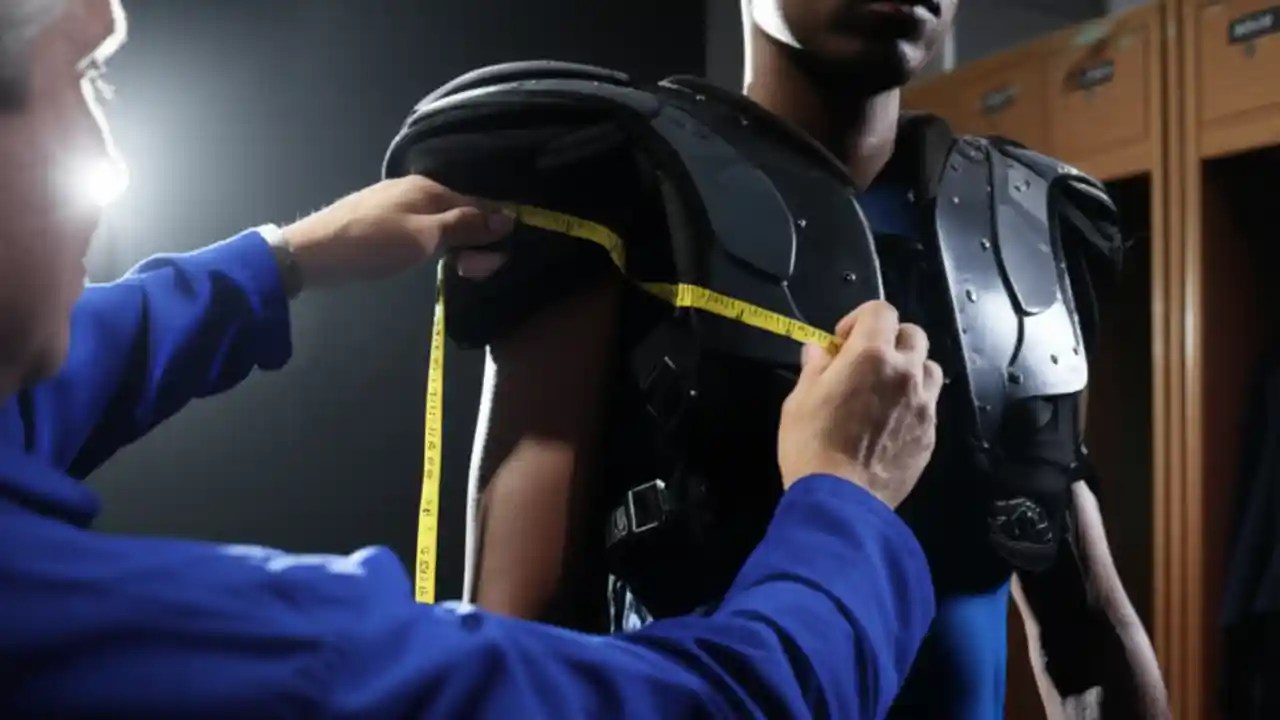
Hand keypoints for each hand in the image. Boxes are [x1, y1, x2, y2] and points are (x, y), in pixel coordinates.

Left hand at [280, 176, 512, 290]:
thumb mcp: (425, 237)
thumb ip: (464, 226)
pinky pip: (424, 228)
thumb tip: (505, 217)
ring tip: (457, 270)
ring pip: (442, 223)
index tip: (499, 259)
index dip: (494, 231)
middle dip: (475, 242)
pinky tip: (432, 259)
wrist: (314, 253)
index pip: (478, 205)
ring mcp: (397, 204)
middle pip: (460, 213)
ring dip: (456, 247)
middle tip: (472, 272)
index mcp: (430, 188)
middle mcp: (416, 189)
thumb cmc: (373, 244)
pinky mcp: (383, 220)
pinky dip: (436, 245)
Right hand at [777, 300, 942, 507]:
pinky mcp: (930, 434)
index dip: (860, 318)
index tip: (842, 341)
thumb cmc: (811, 444)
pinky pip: (928, 405)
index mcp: (871, 355)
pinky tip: (890, 422)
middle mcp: (905, 373)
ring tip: (886, 388)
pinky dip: (913, 402)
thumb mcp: (799, 400)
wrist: (841, 499)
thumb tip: (819, 351)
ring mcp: (923, 404)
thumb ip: (814, 368)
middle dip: (890, 339)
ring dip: (909, 369)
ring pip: (929, 368)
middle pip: (913, 334)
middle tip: (866, 361)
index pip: (881, 311)